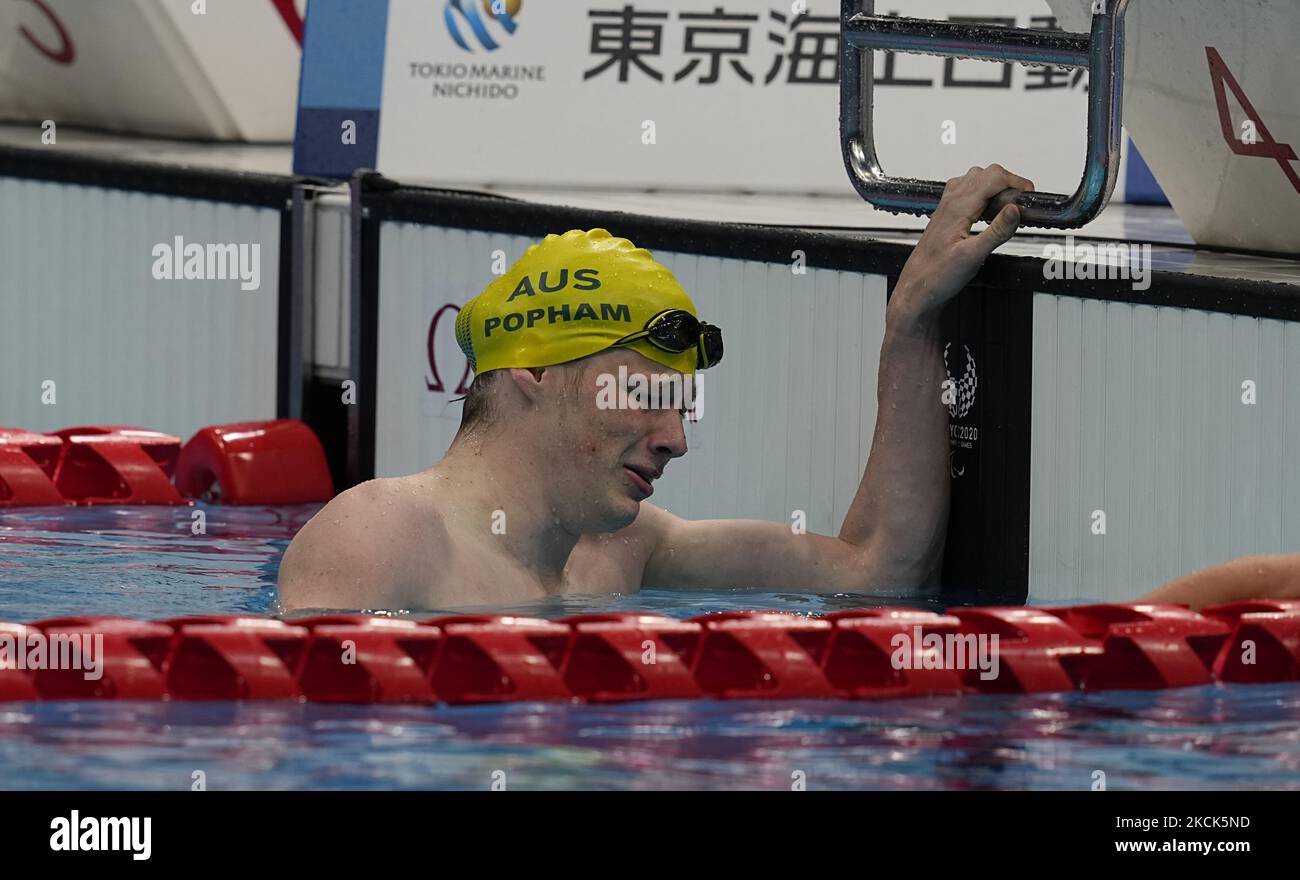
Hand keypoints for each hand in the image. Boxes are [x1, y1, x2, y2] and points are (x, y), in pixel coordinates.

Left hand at [890, 164, 1034, 322]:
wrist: (916, 288)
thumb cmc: (937, 276)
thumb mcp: (974, 256)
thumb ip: (997, 231)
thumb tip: (1015, 210)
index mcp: (958, 207)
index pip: (994, 177)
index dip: (1016, 182)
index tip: (1029, 196)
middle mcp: (950, 202)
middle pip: (987, 173)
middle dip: (1009, 183)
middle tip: (1021, 204)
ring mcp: (947, 206)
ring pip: (976, 179)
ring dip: (996, 187)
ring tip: (1006, 210)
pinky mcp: (946, 214)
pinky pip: (967, 192)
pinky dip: (983, 195)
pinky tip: (988, 213)